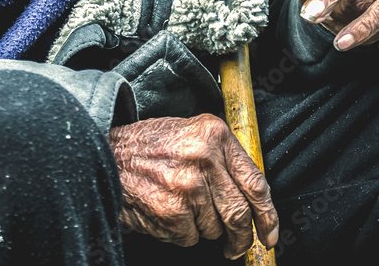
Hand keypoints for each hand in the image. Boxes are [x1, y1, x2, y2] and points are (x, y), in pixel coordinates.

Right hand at [108, 113, 278, 258]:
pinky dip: (181, 232)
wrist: (109, 154)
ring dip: (202, 227)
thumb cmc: (150, 145)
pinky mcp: (172, 212)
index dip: (268, 215)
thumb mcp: (191, 133)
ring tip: (180, 206)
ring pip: (215, 228)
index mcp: (214, 134)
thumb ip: (222, 156)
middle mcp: (205, 158)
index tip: (270, 233)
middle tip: (236, 245)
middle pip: (239, 213)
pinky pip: (191, 238)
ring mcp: (188, 186)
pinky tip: (166, 211)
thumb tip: (253, 195)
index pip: (255, 182)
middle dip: (241, 237)